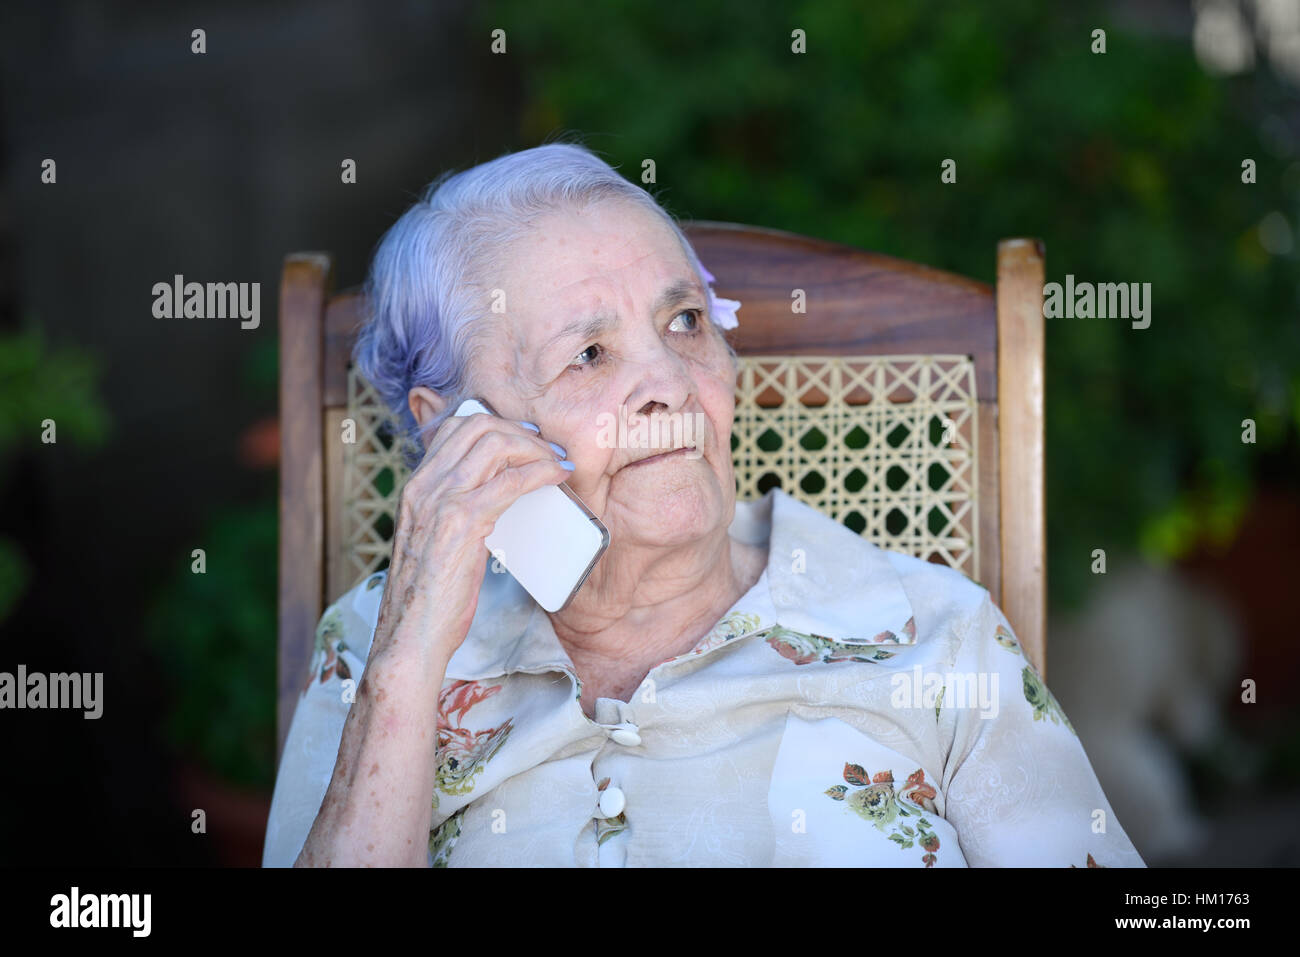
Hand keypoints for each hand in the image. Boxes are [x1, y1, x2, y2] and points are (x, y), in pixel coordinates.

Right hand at [371, 411, 570, 663]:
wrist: (410, 636)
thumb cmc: (428, 599)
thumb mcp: (433, 543)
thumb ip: (452, 514)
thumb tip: (491, 498)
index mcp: (415, 488)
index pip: (455, 428)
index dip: (497, 426)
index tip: (525, 441)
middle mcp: (423, 486)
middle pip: (477, 426)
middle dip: (520, 431)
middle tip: (548, 450)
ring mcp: (440, 501)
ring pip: (495, 445)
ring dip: (536, 449)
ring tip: (557, 464)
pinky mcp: (462, 523)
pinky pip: (510, 481)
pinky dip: (541, 472)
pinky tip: (557, 478)